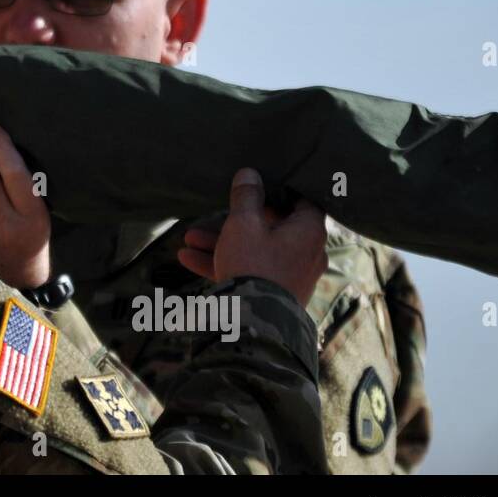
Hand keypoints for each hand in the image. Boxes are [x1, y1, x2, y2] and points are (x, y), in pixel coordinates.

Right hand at [176, 167, 326, 306]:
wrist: (255, 323)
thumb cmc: (253, 263)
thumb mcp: (243, 224)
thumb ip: (246, 197)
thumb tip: (249, 172)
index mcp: (308, 231)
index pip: (303, 201)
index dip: (281, 190)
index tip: (260, 185)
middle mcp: (306, 252)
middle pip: (272, 227)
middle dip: (235, 220)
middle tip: (215, 213)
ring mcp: (291, 275)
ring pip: (255, 250)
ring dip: (222, 242)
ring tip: (189, 238)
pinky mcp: (275, 293)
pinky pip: (250, 271)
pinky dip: (225, 263)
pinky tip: (188, 259)